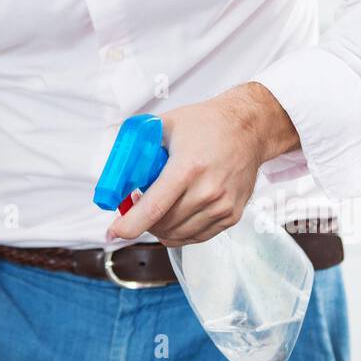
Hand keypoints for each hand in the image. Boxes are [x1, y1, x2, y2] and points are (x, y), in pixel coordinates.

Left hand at [106, 84, 296, 247]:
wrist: (248, 128)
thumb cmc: (206, 124)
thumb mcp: (166, 125)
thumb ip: (138, 146)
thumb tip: (113, 165)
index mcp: (188, 167)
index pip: (154, 208)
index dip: (129, 225)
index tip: (112, 232)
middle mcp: (208, 191)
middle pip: (163, 224)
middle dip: (141, 222)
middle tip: (134, 207)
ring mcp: (222, 206)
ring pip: (178, 234)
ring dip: (160, 228)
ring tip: (156, 208)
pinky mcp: (231, 215)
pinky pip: (197, 236)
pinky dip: (179, 232)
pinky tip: (174, 216)